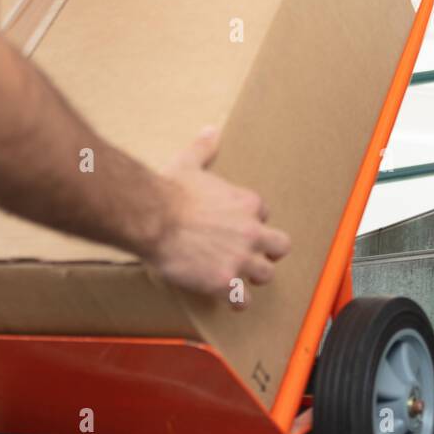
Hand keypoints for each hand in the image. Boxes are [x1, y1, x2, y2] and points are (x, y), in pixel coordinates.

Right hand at [150, 127, 291, 296]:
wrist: (154, 217)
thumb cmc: (170, 190)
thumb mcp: (190, 163)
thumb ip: (204, 148)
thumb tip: (210, 131)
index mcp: (247, 202)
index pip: (265, 214)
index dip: (252, 221)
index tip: (237, 226)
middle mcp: (251, 231)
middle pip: (280, 246)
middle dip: (268, 252)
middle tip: (251, 256)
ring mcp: (240, 258)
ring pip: (266, 275)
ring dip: (253, 278)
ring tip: (240, 281)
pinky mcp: (225, 282)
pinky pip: (243, 300)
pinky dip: (237, 302)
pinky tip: (227, 300)